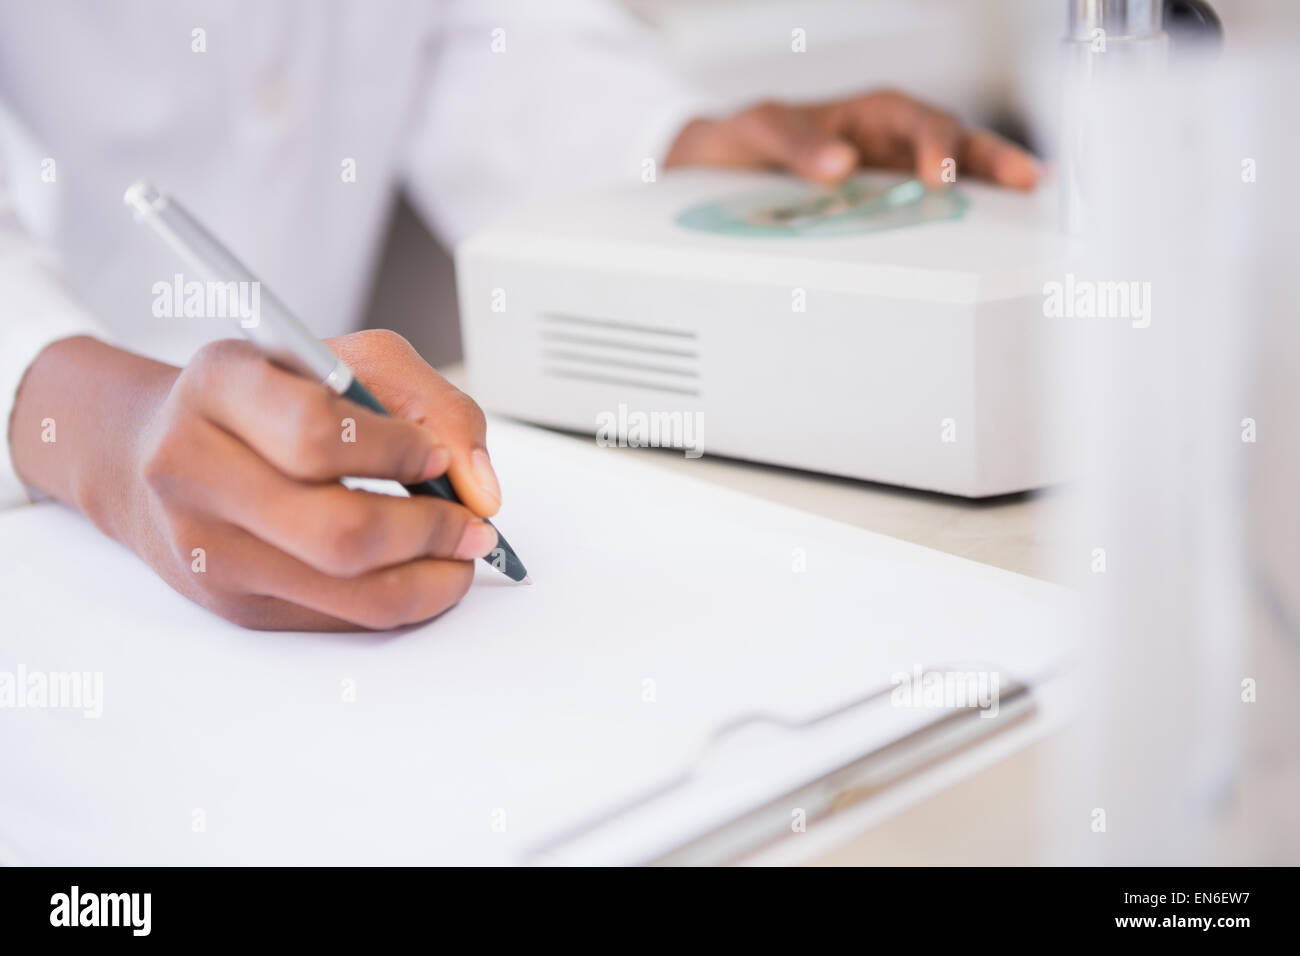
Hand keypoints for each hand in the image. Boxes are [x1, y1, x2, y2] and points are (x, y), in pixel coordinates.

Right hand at [10, 330, 500, 629]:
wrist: (159, 450)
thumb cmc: (269, 397)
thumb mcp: (348, 360)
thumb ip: (430, 403)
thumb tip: (479, 487)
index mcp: (220, 385)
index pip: (318, 435)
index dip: (398, 450)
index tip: (439, 454)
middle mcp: (195, 468)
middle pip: (339, 532)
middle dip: (431, 531)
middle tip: (474, 522)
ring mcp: (207, 548)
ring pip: (349, 590)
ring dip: (433, 577)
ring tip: (461, 549)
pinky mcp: (233, 604)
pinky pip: (343, 620)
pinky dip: (405, 599)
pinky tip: (422, 570)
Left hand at [665, 89, 1038, 189]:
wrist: (722, 170)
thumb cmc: (747, 140)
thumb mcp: (760, 130)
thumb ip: (796, 142)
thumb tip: (840, 167)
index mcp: (868, 115)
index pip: (916, 120)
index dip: (933, 142)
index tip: (938, 174)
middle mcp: (892, 143)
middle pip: (955, 142)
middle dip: (992, 159)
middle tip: (1025, 181)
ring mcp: (897, 179)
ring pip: (957, 177)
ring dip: (993, 190)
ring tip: (1033, 207)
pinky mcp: (892, 212)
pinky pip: (934, 214)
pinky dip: (966, 221)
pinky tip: (995, 238)